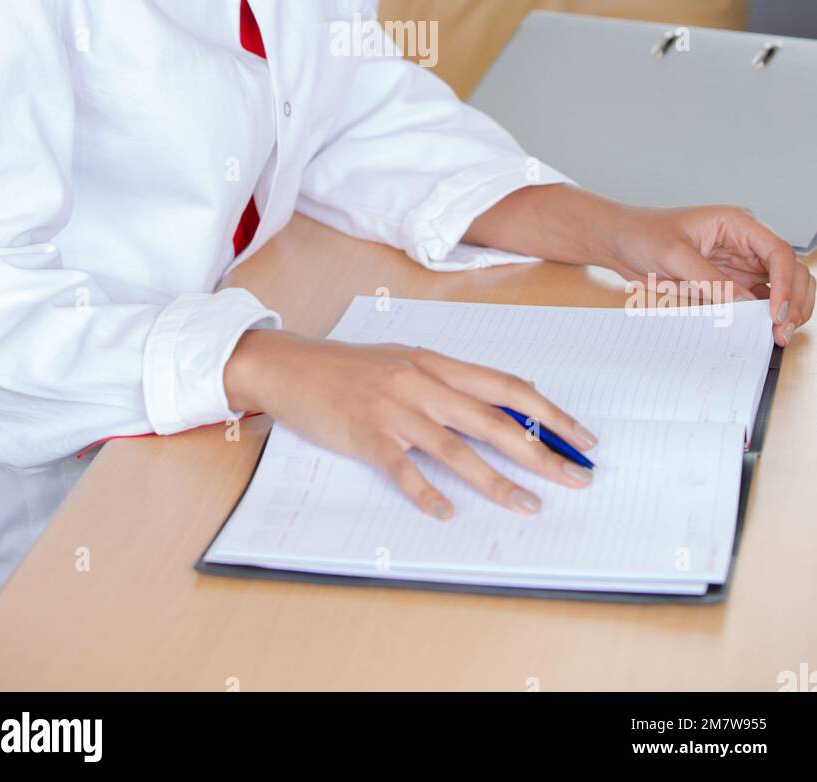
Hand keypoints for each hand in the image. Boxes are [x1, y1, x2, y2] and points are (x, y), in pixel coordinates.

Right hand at [224, 328, 597, 517]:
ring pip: (456, 448)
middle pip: (494, 420)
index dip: (550, 413)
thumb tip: (506, 395)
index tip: (582, 437)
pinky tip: (447, 512)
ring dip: (496, 480)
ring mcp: (394, 409)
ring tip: (528, 505)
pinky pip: (403, 468)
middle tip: (576, 477)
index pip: (507, 388)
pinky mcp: (366, 435)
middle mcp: (422, 383)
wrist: (290, 366)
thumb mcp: (407, 360)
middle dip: (542, 451)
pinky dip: (426, 492)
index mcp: (437, 363)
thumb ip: (452, 379)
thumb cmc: (350, 368)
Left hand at [600, 202, 814, 345]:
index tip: (778, 310)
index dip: (786, 282)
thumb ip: (711, 281)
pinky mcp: (730, 284)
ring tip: (779, 335)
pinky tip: (764, 332)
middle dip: (794, 300)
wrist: (620, 242)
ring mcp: (740, 265)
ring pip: (782, 288)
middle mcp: (745, 243)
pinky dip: (767, 317)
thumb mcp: (674, 256)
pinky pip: (759, 301)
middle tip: (782, 330)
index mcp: (737, 224)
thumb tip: (746, 304)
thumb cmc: (642, 233)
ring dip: (787, 311)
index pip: (777, 251)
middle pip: (790, 270)